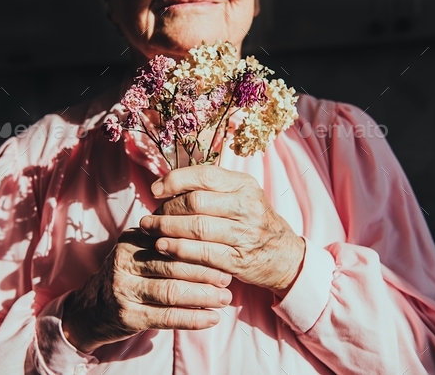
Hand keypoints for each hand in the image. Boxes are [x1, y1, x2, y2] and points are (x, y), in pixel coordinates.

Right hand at [62, 228, 232, 352]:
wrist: (92, 308)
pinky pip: (166, 317)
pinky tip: (211, 319)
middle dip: (205, 272)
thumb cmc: (129, 276)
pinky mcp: (127, 315)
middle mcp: (124, 261)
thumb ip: (165, 242)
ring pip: (171, 291)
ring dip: (203, 296)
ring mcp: (124, 289)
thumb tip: (211, 239)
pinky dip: (193, 319)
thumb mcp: (139, 251)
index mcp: (132, 239)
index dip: (200, 247)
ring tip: (224, 298)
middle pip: (173, 264)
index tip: (224, 253)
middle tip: (228, 278)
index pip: (172, 240)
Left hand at [139, 165, 305, 296]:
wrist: (284, 255)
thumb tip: (167, 186)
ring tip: (150, 230)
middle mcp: (247, 206)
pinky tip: (163, 247)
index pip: (204, 175)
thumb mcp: (240, 196)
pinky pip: (202, 253)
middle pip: (196, 202)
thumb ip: (210, 188)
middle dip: (166, 209)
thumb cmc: (252, 222)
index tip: (155, 190)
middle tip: (150, 216)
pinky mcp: (239, 259)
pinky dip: (178, 250)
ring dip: (167, 229)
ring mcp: (244, 234)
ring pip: (197, 228)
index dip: (175, 180)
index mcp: (244, 185)